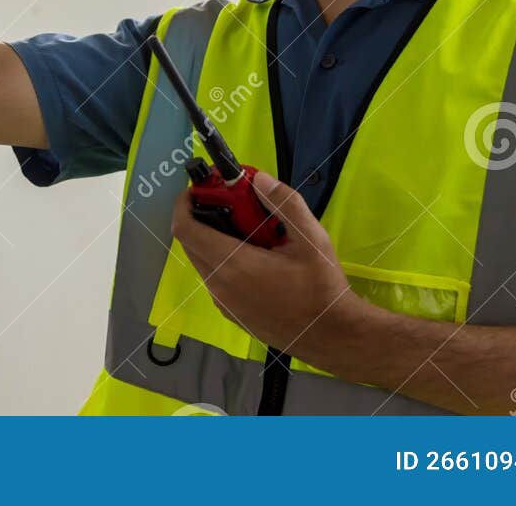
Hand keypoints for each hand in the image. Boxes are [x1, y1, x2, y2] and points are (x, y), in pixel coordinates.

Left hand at [170, 170, 365, 354]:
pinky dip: (223, 260)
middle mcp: (219, 285)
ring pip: (203, 261)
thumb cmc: (321, 287)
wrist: (331, 336)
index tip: (198, 189)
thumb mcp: (311, 238)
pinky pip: (215, 279)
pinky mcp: (232, 314)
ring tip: (249, 229)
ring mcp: (223, 303)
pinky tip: (256, 257)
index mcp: (232, 264)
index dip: (184, 204)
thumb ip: (283, 203)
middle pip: (192, 243)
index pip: (185, 229)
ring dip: (214, 239)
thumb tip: (258, 179)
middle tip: (231, 203)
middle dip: (203, 217)